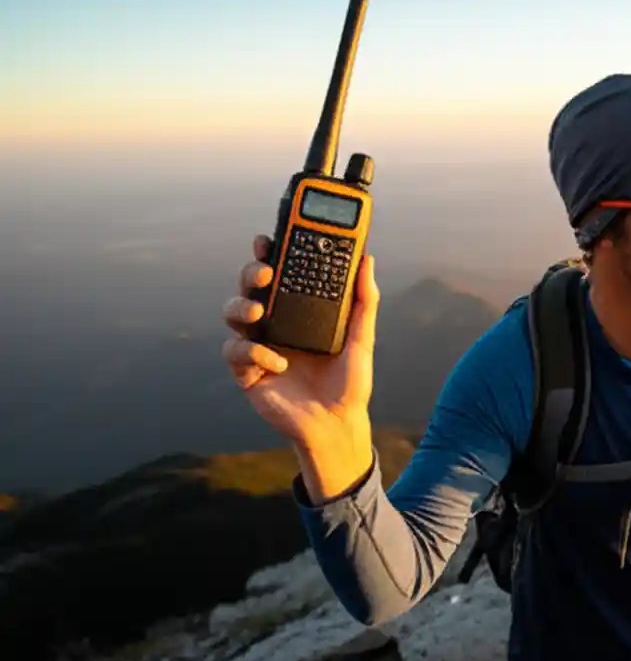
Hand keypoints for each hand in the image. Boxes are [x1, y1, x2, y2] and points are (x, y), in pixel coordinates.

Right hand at [221, 234, 379, 499]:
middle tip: (264, 271)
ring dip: (240, 306)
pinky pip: (235, 353)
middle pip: (249, 287)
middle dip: (250, 273)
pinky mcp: (247, 374)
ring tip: (259, 309)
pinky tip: (277, 363)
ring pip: (232, 314)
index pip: (278, 275)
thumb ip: (364, 300)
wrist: (338, 424)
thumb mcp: (361, 338)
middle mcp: (274, 325)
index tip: (269, 237)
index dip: (269, 253)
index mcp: (297, 313)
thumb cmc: (349, 382)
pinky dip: (253, 353)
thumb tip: (367, 259)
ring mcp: (257, 347)